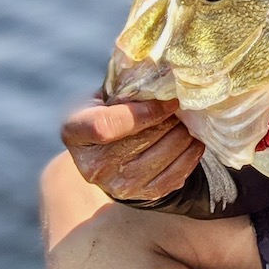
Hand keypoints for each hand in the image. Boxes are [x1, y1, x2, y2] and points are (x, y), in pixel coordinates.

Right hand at [61, 98, 201, 201]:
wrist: (110, 153)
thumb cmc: (110, 112)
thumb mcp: (106, 94)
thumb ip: (126, 85)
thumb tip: (166, 72)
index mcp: (75, 131)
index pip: (105, 126)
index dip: (143, 113)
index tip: (168, 101)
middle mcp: (92, 166)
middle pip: (142, 140)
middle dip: (169, 120)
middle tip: (182, 107)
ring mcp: (116, 186)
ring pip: (163, 156)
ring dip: (183, 135)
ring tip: (187, 122)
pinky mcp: (141, 196)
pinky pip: (175, 176)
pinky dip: (190, 156)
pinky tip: (193, 142)